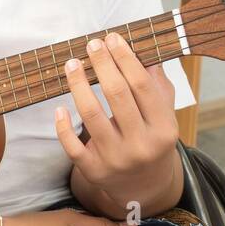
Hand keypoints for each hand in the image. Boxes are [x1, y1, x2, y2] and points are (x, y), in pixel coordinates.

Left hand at [53, 32, 178, 204]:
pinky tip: (59, 107)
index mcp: (164, 128)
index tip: (112, 39)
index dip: (125, 58)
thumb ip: (158, 87)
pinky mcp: (93, 170)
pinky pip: (72, 145)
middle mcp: (141, 144)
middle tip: (91, 45)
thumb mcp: (164, 116)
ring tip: (71, 64)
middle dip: (102, 65)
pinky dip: (63, 125)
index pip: (142, 85)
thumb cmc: (152, 140)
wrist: (144, 187)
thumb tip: (146, 52)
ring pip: (91, 115)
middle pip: (117, 95)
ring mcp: (115, 159)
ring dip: (78, 85)